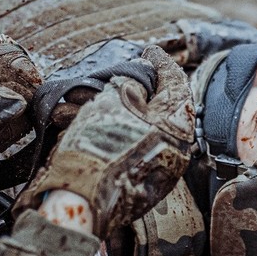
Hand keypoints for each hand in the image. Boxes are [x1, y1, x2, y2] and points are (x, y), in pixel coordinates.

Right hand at [23, 45, 193, 236]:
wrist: (79, 204)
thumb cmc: (96, 149)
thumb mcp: (112, 102)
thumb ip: (130, 85)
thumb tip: (141, 78)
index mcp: (177, 125)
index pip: (177, 84)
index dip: (162, 63)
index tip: (151, 51)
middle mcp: (177, 150)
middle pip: (164, 109)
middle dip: (142, 91)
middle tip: (128, 77)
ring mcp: (162, 171)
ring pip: (146, 130)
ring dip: (122, 115)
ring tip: (92, 105)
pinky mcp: (144, 188)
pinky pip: (137, 152)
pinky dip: (118, 137)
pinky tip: (93, 130)